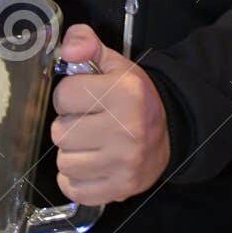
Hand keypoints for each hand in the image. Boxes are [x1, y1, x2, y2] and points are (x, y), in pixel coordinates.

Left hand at [51, 24, 170, 206]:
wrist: (171, 132)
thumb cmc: (135, 98)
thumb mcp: (115, 64)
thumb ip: (86, 44)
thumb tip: (68, 49)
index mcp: (124, 93)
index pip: (63, 96)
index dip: (69, 95)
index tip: (85, 97)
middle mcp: (126, 129)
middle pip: (60, 132)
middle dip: (69, 125)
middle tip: (88, 121)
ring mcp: (124, 163)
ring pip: (64, 162)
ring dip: (72, 153)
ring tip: (91, 143)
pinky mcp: (120, 188)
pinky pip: (73, 188)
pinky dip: (76, 179)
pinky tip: (91, 164)